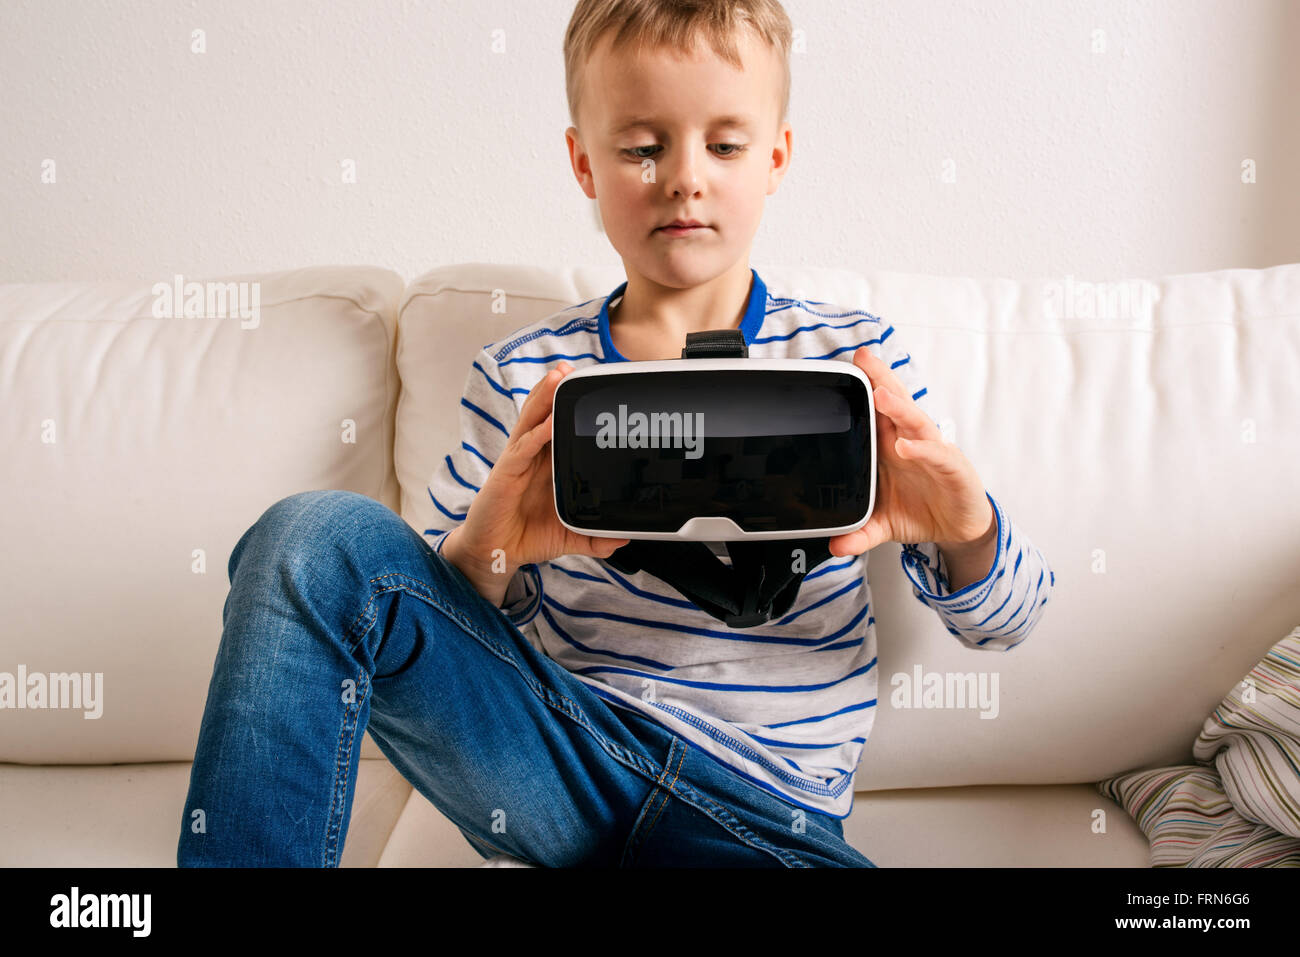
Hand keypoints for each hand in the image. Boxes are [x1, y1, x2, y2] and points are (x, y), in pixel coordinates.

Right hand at [450, 360, 629, 584]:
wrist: (496, 554)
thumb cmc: (527, 535)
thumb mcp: (569, 535)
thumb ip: (595, 538)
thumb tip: (622, 541)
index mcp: (546, 463)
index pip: (557, 425)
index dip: (568, 405)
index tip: (587, 386)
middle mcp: (531, 456)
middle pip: (542, 413)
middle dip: (555, 389)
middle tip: (572, 368)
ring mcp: (517, 461)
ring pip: (530, 421)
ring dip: (543, 397)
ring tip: (558, 376)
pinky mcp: (506, 474)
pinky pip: (523, 448)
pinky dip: (537, 434)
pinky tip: (549, 422)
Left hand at [828, 347, 994, 557]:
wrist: (957, 527)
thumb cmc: (921, 510)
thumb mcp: (882, 524)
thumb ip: (859, 533)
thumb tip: (834, 546)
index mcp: (890, 446)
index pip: (875, 412)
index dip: (863, 388)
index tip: (844, 368)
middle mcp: (910, 442)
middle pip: (896, 404)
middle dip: (880, 379)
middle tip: (863, 360)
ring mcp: (932, 452)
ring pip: (916, 423)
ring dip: (899, 408)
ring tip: (882, 395)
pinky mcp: (953, 469)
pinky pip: (937, 455)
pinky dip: (922, 449)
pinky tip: (906, 446)